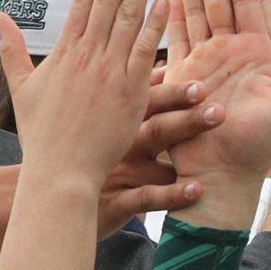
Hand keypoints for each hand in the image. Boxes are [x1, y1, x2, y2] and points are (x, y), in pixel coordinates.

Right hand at [0, 0, 169, 192]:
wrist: (59, 172)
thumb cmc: (42, 135)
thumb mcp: (22, 87)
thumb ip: (12, 50)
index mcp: (64, 51)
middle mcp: (86, 56)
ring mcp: (108, 74)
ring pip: (128, 18)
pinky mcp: (128, 95)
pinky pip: (145, 54)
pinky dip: (155, 26)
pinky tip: (166, 1)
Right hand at [95, 79, 216, 231]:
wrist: (51, 201)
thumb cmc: (84, 159)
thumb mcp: (104, 126)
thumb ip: (135, 97)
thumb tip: (165, 68)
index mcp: (116, 124)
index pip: (147, 103)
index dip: (174, 93)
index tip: (203, 83)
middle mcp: (118, 144)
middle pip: (155, 125)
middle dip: (187, 117)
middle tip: (219, 111)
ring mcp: (117, 172)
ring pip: (153, 158)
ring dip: (185, 153)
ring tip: (215, 147)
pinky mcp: (116, 201)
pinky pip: (146, 197)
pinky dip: (171, 195)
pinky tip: (197, 190)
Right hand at [161, 0, 270, 199]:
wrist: (226, 175)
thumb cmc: (263, 147)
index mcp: (260, 55)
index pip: (251, 6)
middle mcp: (234, 54)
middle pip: (222, 0)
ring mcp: (207, 62)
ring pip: (197, 12)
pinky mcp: (183, 75)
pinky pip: (177, 37)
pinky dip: (170, 15)